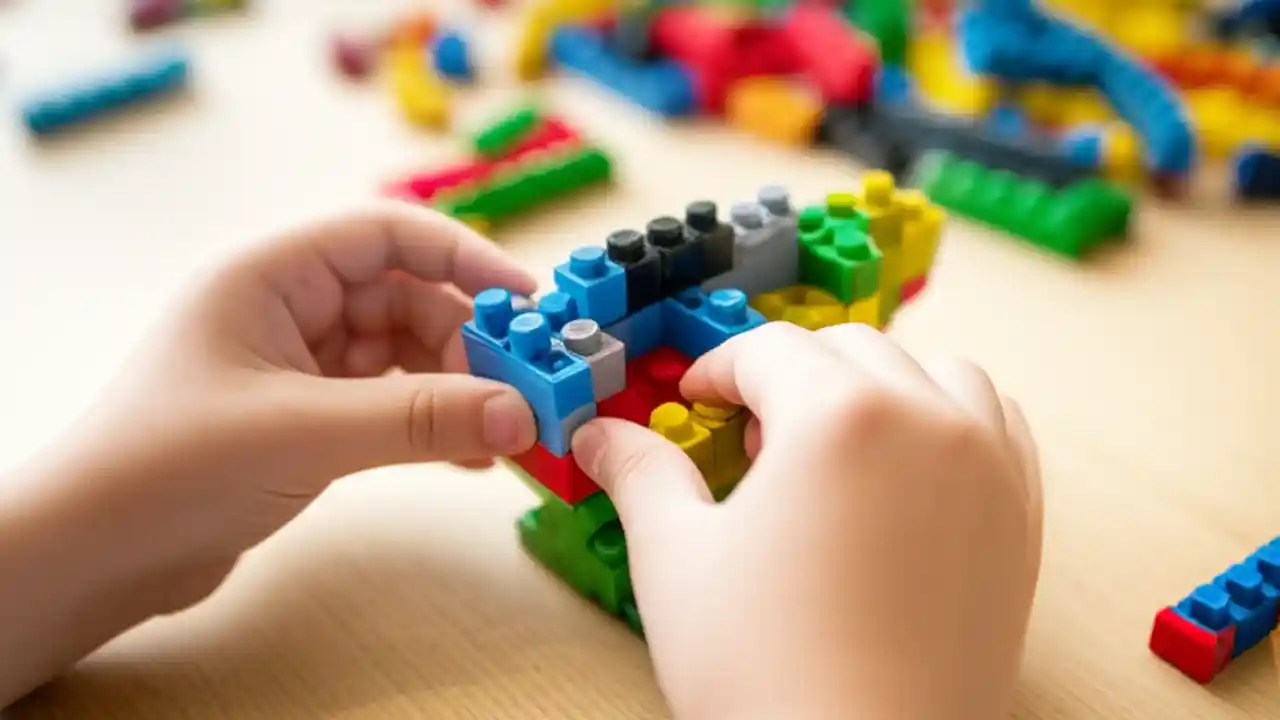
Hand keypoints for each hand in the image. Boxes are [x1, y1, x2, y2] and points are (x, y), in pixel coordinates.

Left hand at [0, 203, 537, 703]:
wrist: (93, 557)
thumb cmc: (167, 468)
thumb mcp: (305, 433)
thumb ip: (418, 419)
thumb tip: (521, 414)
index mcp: (269, 275)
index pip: (386, 235)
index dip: (463, 257)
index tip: (527, 302)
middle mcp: (286, 310)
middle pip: (405, 299)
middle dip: (468, 341)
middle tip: (525, 386)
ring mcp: (296, 368)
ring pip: (402, 357)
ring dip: (456, 389)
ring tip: (507, 430)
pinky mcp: (303, 421)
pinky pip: (387, 407)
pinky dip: (429, 425)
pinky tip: (469, 457)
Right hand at [571, 323, 1042, 718]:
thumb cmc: (772, 676)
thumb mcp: (677, 560)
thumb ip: (641, 475)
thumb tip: (602, 435)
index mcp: (840, 417)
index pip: (768, 350)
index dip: (717, 369)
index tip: (696, 400)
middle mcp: (928, 422)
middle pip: (848, 349)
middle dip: (788, 375)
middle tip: (747, 433)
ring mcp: (988, 468)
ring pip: (934, 370)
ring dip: (876, 383)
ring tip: (830, 443)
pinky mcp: (1020, 519)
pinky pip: (994, 424)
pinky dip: (947, 419)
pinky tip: (904, 467)